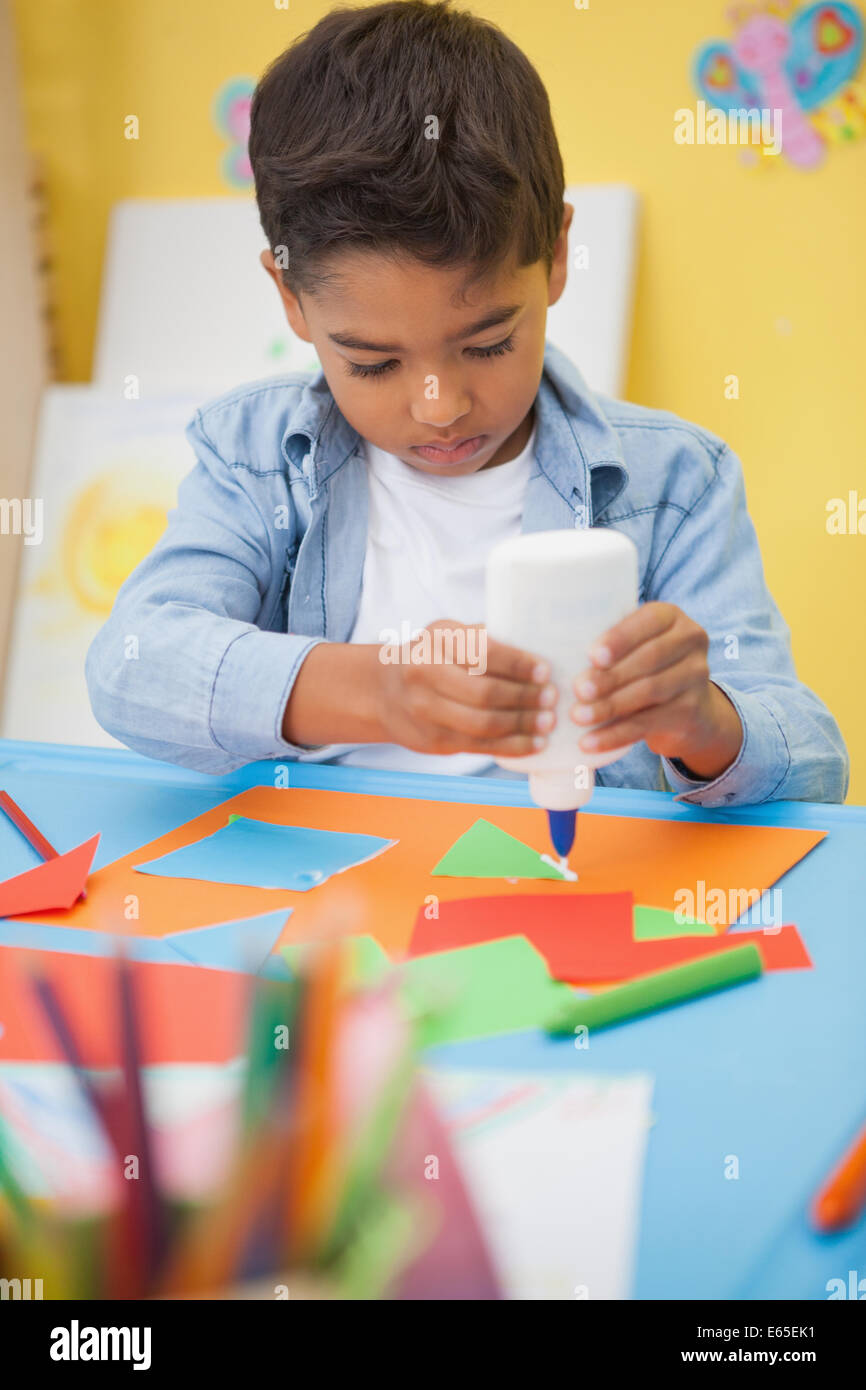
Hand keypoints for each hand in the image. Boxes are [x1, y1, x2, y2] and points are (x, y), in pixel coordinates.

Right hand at [375, 618, 557, 756]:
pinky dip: (512, 747)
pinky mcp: (433, 741)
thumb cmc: (432, 658)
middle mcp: (425, 674)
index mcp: (436, 640)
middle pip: (484, 692)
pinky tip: (534, 744)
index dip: (518, 664)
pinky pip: (479, 747)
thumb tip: (538, 649)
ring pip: (483, 724)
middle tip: (551, 698)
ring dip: (522, 725)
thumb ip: (484, 639)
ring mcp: (425, 711)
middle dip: (524, 697)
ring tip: (547, 722)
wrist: (383, 692)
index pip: (483, 652)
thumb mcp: (449, 635)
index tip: (545, 671)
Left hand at [571, 602, 742, 779]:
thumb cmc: (643, 667)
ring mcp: (696, 676)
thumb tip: (558, 652)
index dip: (620, 638)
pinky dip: (615, 734)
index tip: (592, 656)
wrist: (689, 708)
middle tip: (578, 690)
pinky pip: (648, 723)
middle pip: (649, 659)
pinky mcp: (691, 711)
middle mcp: (691, 641)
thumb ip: (608, 644)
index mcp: (672, 617)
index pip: (649, 621)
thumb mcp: (633, 646)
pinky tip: (590, 742)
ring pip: (649, 691)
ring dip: (609, 706)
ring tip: (578, 716)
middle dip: (610, 676)